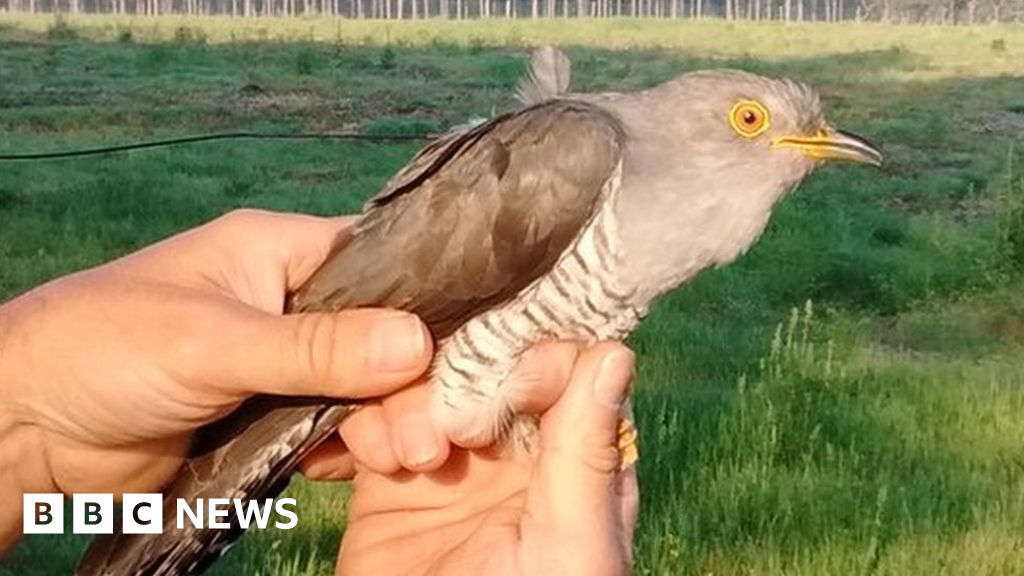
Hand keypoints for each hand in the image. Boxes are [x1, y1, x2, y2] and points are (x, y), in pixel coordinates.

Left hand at [0, 209, 433, 552]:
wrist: (23, 428)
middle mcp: (289, 303)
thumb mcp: (213, 341)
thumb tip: (415, 344)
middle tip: (435, 433)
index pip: (377, 266)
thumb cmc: (104, 348)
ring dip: (387, 422)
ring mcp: (279, 364)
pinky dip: (351, 448)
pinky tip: (363, 466)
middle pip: (379, 337)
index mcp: (279, 252)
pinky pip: (329, 429)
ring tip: (410, 458)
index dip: (425, 306)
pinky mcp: (265, 417)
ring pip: (360, 389)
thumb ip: (314, 348)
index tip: (466, 355)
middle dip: (409, 385)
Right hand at [334, 342, 638, 575]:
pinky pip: (375, 426)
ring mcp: (451, 465)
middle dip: (461, 377)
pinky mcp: (391, 485)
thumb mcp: (570, 543)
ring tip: (409, 458)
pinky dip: (367, 427)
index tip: (509, 380)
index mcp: (578, 463)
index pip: (566, 372)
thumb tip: (614, 353)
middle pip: (489, 368)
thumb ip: (586, 451)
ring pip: (427, 387)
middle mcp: (517, 456)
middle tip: (448, 425)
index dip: (535, 361)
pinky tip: (373, 460)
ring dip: (409, 406)